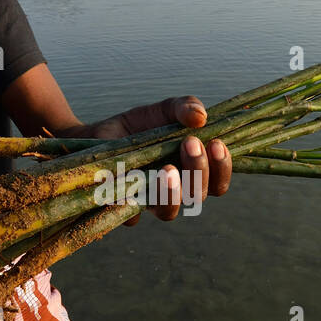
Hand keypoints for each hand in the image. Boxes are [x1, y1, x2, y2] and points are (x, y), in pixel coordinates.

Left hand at [87, 95, 231, 222]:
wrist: (98, 135)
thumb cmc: (141, 126)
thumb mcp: (165, 109)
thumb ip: (185, 107)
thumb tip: (201, 117)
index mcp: (192, 175)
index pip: (216, 184)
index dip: (222, 169)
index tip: (216, 143)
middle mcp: (174, 194)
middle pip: (197, 197)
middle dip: (198, 171)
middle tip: (189, 143)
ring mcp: (148, 204)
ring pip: (168, 212)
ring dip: (172, 192)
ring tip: (168, 169)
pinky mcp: (120, 207)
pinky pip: (129, 212)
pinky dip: (131, 196)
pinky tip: (129, 177)